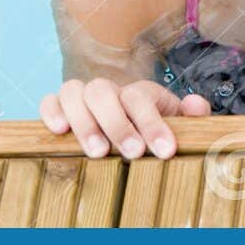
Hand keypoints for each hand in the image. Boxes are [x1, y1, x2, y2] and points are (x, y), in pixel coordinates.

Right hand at [40, 79, 210, 158]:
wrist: (131, 130)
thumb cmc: (153, 130)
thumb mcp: (178, 124)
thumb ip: (193, 114)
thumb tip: (195, 103)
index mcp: (139, 93)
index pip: (141, 98)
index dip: (153, 123)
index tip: (165, 151)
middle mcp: (109, 91)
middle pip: (103, 91)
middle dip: (117, 124)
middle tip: (133, 153)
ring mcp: (83, 98)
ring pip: (73, 91)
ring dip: (84, 122)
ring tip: (98, 153)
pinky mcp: (61, 108)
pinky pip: (49, 100)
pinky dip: (51, 111)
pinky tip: (60, 132)